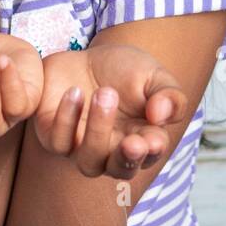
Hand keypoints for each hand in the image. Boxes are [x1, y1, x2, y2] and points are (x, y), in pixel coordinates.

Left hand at [33, 43, 185, 178]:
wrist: (87, 56)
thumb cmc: (126, 71)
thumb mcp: (154, 75)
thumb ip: (169, 95)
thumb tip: (162, 115)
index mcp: (142, 140)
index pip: (150, 154)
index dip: (152, 150)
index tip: (153, 139)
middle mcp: (112, 151)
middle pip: (120, 169)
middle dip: (127, 159)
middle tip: (132, 141)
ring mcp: (82, 148)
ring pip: (89, 161)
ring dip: (98, 132)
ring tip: (105, 93)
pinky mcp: (55, 137)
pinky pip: (59, 142)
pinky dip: (66, 120)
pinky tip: (75, 91)